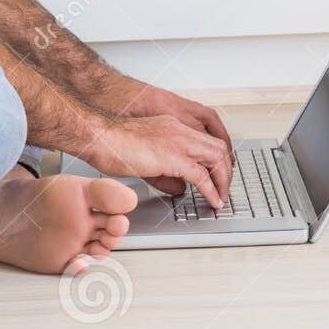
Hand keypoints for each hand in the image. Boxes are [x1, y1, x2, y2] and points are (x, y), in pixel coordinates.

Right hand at [81, 114, 232, 204]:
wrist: (101, 137)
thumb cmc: (112, 144)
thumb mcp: (145, 153)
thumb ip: (165, 167)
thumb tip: (179, 186)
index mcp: (173, 126)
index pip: (206, 140)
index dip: (216, 159)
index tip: (218, 174)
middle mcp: (180, 131)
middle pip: (219, 147)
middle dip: (226, 170)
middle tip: (225, 187)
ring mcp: (179, 143)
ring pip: (217, 159)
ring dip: (224, 180)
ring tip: (222, 196)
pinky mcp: (173, 158)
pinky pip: (202, 177)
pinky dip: (212, 191)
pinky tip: (213, 201)